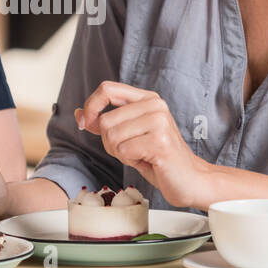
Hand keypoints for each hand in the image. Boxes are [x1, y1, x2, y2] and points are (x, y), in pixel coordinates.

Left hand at [76, 81, 208, 208]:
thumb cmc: (157, 158)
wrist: (188, 179)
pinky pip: (123, 150)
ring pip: (112, 136)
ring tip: (141, 155)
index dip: (91, 106)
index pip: (107, 89)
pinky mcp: (160, 141)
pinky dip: (130, 160)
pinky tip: (148, 161)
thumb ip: (106, 122)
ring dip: (121, 153)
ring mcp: (159, 121)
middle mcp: (155, 105)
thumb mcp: (128, 135)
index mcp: (147, 98)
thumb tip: (79, 114)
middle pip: (105, 121)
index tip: (85, 123)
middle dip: (109, 142)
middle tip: (131, 150)